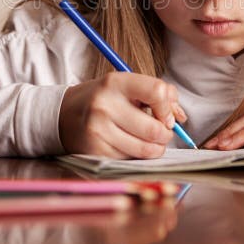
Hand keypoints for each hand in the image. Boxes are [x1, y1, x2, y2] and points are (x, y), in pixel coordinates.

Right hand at [59, 73, 187, 158]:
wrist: (63, 115)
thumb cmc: (104, 99)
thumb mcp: (126, 87)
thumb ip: (157, 95)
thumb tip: (180, 117)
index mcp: (116, 83)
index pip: (157, 92)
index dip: (168, 107)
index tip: (166, 114)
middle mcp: (104, 106)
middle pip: (155, 129)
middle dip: (165, 134)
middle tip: (161, 132)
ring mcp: (98, 131)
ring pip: (146, 149)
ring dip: (156, 149)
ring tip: (150, 141)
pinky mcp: (95, 152)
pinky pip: (131, 160)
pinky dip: (137, 156)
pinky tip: (128, 145)